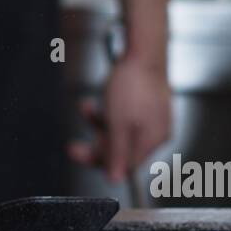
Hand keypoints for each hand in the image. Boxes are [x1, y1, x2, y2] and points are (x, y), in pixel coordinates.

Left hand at [70, 55, 170, 182]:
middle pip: (121, 149)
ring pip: (119, 131)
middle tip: (73, 146)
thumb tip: (117, 180)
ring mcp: (152, 117)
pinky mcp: (146, 103)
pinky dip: (107, 110)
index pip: (126, 166)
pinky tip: (95, 102)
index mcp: (153, 140)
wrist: (143, 49)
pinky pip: (123, 115)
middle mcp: (156, 132)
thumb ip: (117, 154)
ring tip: (86, 108)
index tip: (80, 156)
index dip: (101, 162)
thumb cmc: (133, 84)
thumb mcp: (119, 124)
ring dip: (98, 123)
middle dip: (96, 143)